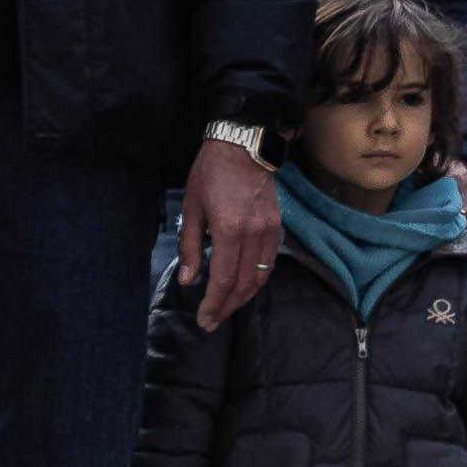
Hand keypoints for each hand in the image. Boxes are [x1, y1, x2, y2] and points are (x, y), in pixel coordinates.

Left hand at [179, 140, 280, 329]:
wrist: (243, 145)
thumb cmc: (210, 173)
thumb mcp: (191, 208)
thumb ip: (190, 247)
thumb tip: (189, 281)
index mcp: (229, 229)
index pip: (224, 279)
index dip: (214, 304)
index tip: (203, 319)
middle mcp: (254, 234)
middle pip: (243, 284)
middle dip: (227, 307)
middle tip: (211, 322)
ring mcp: (270, 230)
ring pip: (260, 277)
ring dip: (243, 298)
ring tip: (225, 308)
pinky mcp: (278, 226)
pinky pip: (269, 262)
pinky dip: (256, 279)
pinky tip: (243, 286)